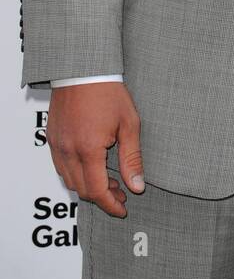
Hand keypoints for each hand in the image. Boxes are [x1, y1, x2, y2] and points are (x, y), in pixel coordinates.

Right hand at [46, 81, 142, 216]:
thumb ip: (132, 159)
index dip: (111, 204)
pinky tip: (92, 166)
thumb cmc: (108, 92)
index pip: (97, 190)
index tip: (122, 209)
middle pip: (82, 189)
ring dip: (88, 186)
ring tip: (110, 181)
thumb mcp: (129, 124)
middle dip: (102, 197)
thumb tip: (137, 186)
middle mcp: (68, 150)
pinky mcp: (52, 138)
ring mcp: (57, 145)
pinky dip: (76, 174)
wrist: (83, 69)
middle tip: (121, 193)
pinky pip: (61, 166)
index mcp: (88, 149)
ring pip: (69, 180)